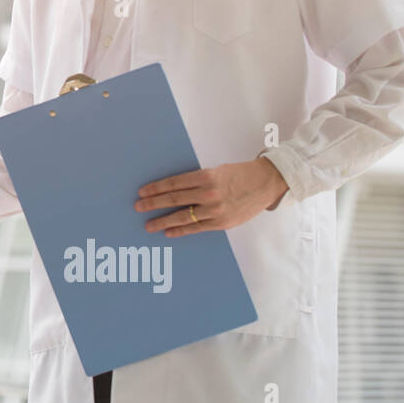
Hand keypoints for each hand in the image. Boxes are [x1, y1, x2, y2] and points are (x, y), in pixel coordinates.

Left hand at [135, 157, 288, 236]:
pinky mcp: (222, 223)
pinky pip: (196, 228)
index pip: (174, 183)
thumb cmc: (239, 175)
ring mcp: (215, 210)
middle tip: (138, 207)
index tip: (142, 192)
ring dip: (162, 221)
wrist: (266, 183)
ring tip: (149, 225)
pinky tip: (168, 232)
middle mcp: (209, 193)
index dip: (155, 188)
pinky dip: (180, 230)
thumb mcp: (216, 171)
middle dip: (153, 204)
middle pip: (174, 199)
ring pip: (182, 216)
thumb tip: (172, 189)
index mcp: (206, 176)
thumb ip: (196, 180)